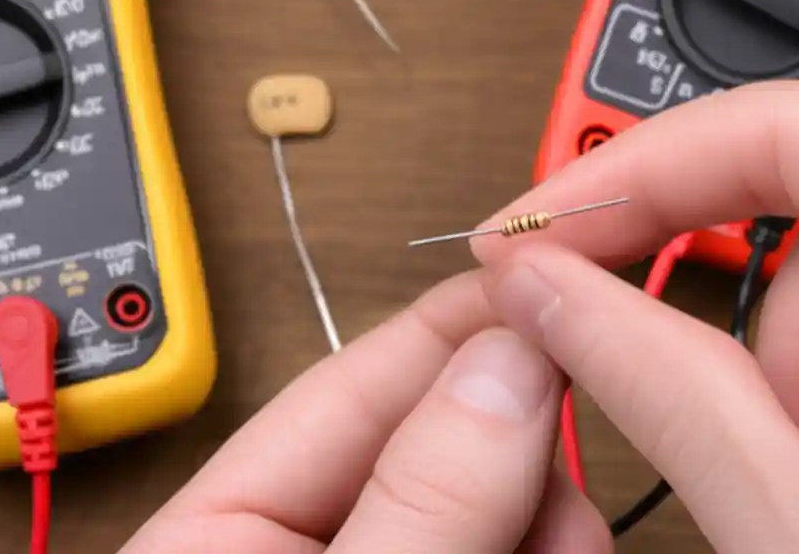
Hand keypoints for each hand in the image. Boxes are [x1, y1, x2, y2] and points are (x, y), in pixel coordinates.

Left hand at [121, 274, 611, 552]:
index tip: (547, 273)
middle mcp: (314, 546)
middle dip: (523, 445)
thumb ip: (421, 498)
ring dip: (551, 514)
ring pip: (502, 499)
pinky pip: (524, 547)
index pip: (352, 385)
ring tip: (564, 551)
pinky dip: (555, 552)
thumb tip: (505, 363)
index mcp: (228, 531)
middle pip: (447, 439)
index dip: (455, 320)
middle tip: (571, 466)